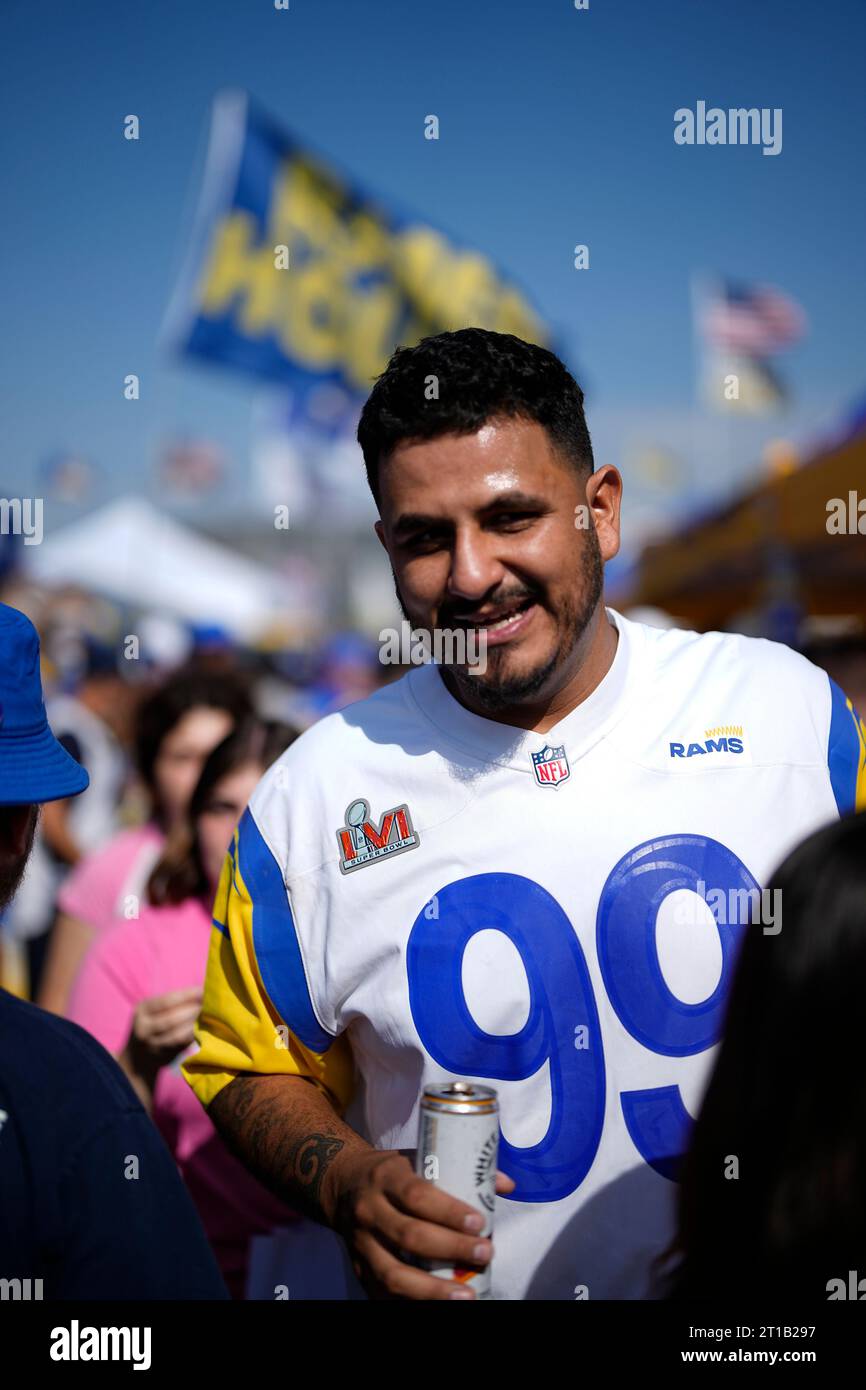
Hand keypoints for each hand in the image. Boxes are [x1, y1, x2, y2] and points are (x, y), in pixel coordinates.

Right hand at [125, 987, 202, 1082]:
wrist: (138, 1057)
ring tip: (207, 1017)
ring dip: (194, 1025)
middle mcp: (143, 1029)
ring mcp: (152, 1045)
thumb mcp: (152, 1009)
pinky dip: (193, 1037)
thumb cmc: (152, 1023)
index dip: (186, 996)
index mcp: (141, 1011)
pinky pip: (181, 1047)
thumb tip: (199, 992)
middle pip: (171, 1019)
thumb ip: (172, 1002)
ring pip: (177, 1036)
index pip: (165, 1002)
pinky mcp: (162, 1057)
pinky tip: (202, 1030)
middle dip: (192, 1011)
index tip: (201, 991)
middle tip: (208, 1005)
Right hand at [331, 1148, 514, 1299]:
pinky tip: (436, 1305)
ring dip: (432, 1290)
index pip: (417, 1196)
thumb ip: (460, 1169)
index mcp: (386, 1177)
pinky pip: (381, 1292)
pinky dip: (409, 1302)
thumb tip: (507, 1185)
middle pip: (409, 1236)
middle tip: (485, 1253)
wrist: (340, 1182)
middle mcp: (370, 1209)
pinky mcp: (358, 1267)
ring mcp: (361, 1242)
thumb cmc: (391, 1171)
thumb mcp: (418, 1156)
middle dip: (451, 1249)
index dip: (449, 1212)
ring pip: (393, 1273)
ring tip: (467, 1295)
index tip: (479, 1223)